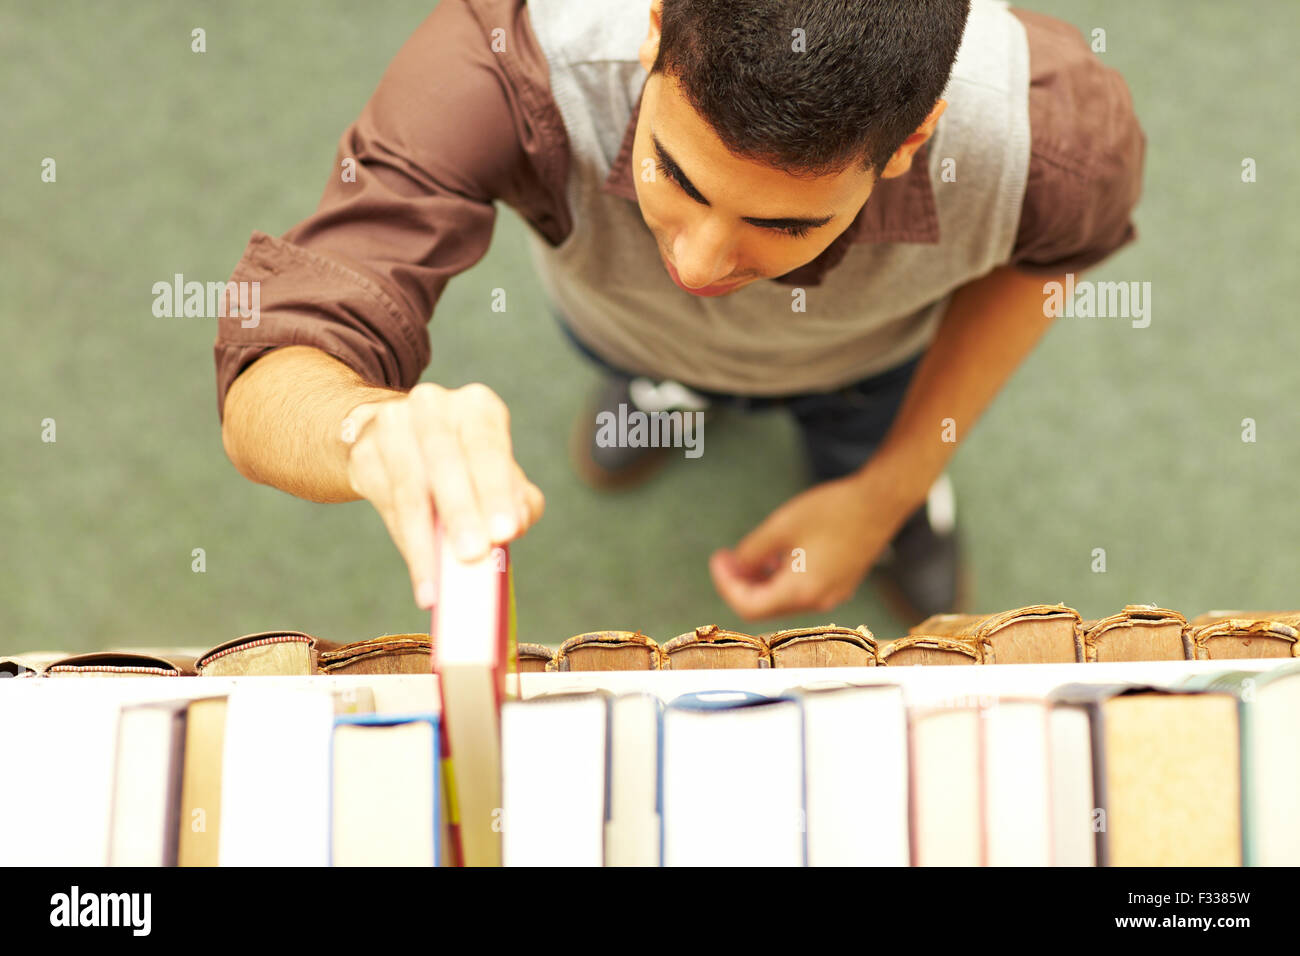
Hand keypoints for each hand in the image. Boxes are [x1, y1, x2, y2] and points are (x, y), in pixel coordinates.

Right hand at [343, 382, 543, 608]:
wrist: (392, 437)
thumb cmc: (462, 463)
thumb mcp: (495, 474)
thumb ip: (518, 500)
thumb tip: (517, 525)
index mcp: (477, 407)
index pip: (488, 446)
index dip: (496, 490)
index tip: (506, 532)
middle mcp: (433, 406)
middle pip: (444, 461)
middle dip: (461, 512)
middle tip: (474, 555)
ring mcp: (392, 425)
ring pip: (410, 489)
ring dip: (427, 541)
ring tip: (440, 584)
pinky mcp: (364, 452)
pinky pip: (387, 505)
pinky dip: (409, 546)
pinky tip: (424, 580)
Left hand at [709, 474, 902, 620]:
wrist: (881, 502)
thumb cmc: (832, 511)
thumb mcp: (781, 527)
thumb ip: (752, 552)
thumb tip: (736, 567)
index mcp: (801, 592)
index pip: (749, 606)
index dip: (726, 585)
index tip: (718, 559)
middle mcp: (818, 601)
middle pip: (766, 606)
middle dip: (741, 583)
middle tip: (727, 557)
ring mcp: (833, 594)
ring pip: (785, 599)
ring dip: (761, 581)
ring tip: (748, 555)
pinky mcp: (842, 583)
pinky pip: (803, 590)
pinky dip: (783, 578)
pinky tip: (776, 555)